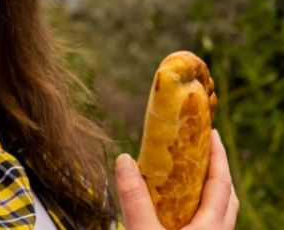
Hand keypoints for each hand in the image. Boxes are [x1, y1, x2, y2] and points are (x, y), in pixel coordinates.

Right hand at [116, 130, 238, 228]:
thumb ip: (134, 198)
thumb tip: (124, 158)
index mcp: (212, 225)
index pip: (221, 182)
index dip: (218, 155)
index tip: (212, 132)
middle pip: (228, 196)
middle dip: (218, 171)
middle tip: (205, 151)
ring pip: (222, 212)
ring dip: (212, 191)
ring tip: (193, 175)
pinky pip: (211, 224)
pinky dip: (201, 207)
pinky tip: (181, 207)